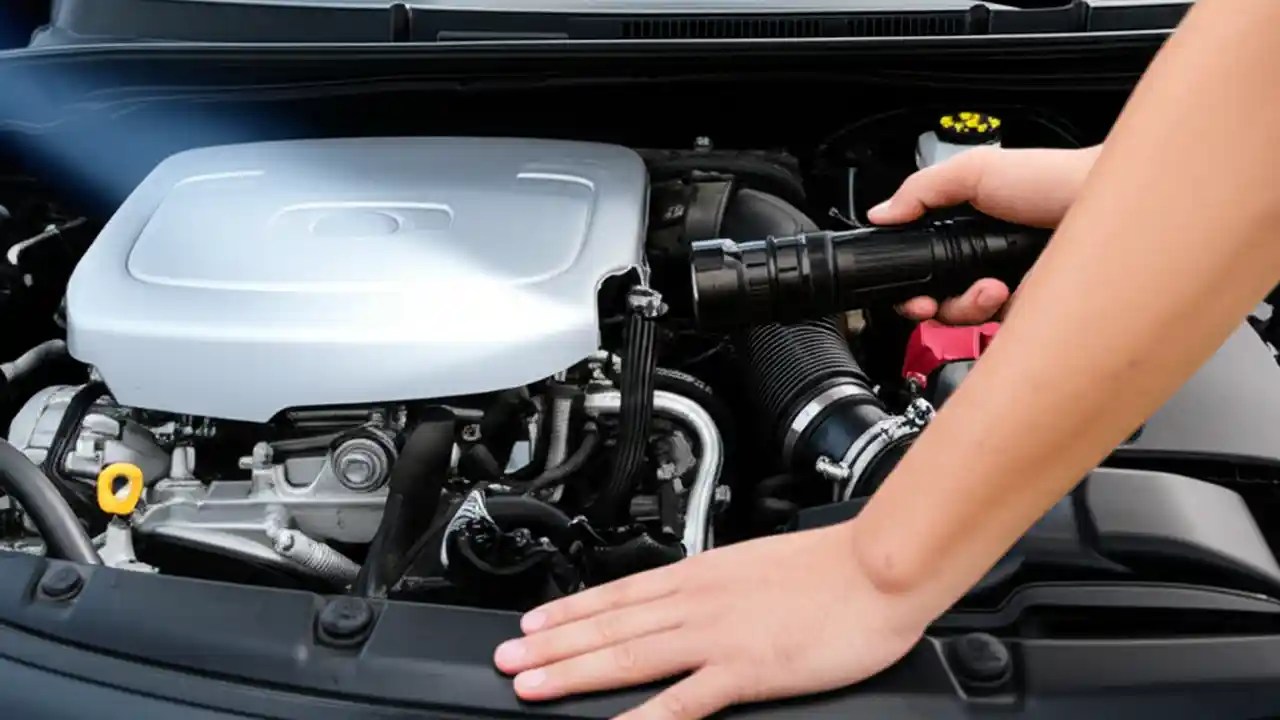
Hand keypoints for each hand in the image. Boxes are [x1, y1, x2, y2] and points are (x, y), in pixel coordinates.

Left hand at [493, 524, 930, 718]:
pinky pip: (682, 700)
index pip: (620, 594)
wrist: (880, 567)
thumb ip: (721, 586)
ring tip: (530, 683)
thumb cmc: (833, 568)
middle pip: (609, 625)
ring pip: (628, 655)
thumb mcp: (760, 567)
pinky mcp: (745, 669)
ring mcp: (717, 636)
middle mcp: (697, 601)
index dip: (570, 611)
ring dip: (573, 670)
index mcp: (702, 574)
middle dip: (552, 644)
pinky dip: (643, 717)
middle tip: (507, 658)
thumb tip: (694, 598)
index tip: (534, 622)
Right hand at [869, 144, 1099, 323]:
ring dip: (965, 308)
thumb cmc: (1057, 180)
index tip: (905, 289)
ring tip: (990, 286)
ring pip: (964, 323)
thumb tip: (882, 213)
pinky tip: (1006, 296)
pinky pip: (1000, 336)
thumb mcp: (976, 171)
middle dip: (931, 304)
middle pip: (937, 302)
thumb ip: (923, 190)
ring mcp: (1009, 292)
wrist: (1115, 208)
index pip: (925, 265)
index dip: (909, 282)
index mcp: (969, 230)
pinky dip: (993, 321)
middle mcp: (986, 262)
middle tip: (933, 300)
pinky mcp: (1032, 316)